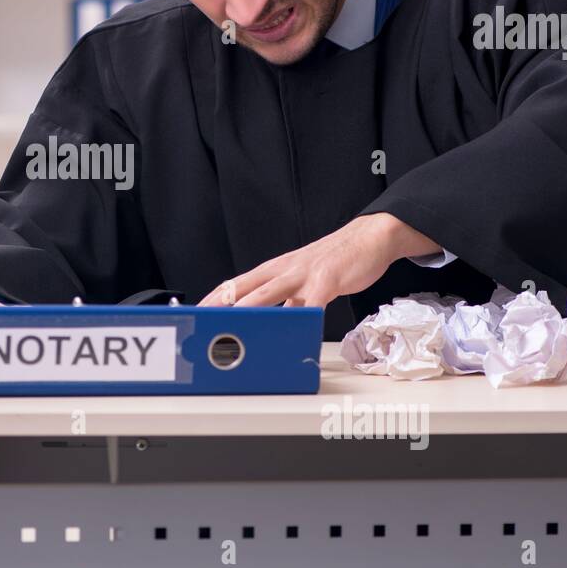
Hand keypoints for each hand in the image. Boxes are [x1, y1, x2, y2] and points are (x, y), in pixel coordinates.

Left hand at [197, 213, 439, 308]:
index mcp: (275, 269)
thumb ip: (287, 303)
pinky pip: (312, 301)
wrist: (368, 238)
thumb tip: (273, 326)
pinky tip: (295, 330)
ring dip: (251, 308)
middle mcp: (284, 269)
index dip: (215, 298)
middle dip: (223, 304)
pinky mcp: (327, 279)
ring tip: (234, 325)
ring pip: (270, 292)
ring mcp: (304, 273)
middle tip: (204, 321)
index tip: (197, 313)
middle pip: (246, 287)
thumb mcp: (303, 282)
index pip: (236, 284)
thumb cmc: (335, 261)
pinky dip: (302, 316)